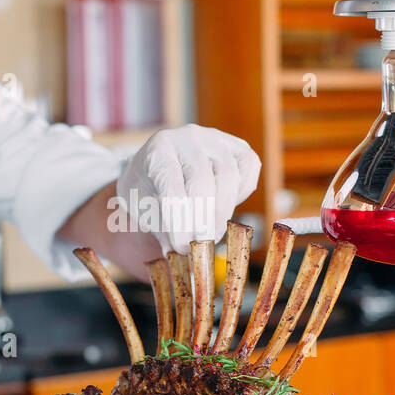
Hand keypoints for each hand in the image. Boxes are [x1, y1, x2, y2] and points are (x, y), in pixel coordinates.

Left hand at [116, 124, 259, 254]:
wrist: (160, 170)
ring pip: (228, 176)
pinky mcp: (237, 146)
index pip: (171, 186)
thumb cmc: (150, 193)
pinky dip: (240, 194)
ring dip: (221, 213)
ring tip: (209, 233)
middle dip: (202, 222)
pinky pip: (248, 169)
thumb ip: (164, 233)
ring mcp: (215, 138)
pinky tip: (223, 207)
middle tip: (199, 246)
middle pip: (202, 182)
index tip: (181, 248)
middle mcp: (187, 137)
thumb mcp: (146, 212)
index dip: (179, 222)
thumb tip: (186, 258)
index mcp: (157, 150)